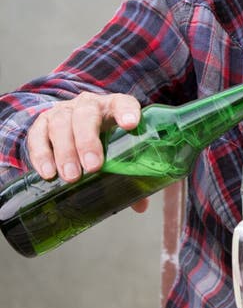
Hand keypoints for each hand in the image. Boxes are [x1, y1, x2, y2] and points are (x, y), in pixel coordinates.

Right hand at [26, 91, 145, 212]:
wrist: (72, 126)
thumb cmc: (102, 139)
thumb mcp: (117, 148)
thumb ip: (129, 173)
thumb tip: (140, 205)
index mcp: (112, 107)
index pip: (122, 102)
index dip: (126, 111)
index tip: (130, 124)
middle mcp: (87, 104)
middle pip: (86, 114)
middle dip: (88, 140)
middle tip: (93, 167)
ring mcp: (63, 111)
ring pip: (61, 123)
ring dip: (65, 151)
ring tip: (71, 177)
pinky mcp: (42, 122)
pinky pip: (37, 135)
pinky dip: (41, 154)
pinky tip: (47, 172)